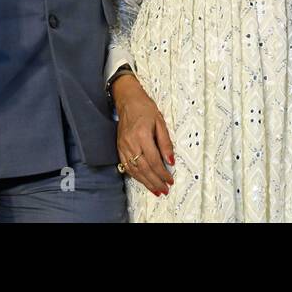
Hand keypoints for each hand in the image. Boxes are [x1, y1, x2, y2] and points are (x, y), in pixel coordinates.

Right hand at [111, 74, 174, 195]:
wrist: (127, 100)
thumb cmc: (145, 109)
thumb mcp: (160, 122)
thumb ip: (166, 142)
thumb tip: (171, 161)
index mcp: (142, 135)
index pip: (154, 160)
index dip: (162, 173)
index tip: (170, 180)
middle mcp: (131, 143)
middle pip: (144, 168)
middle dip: (155, 182)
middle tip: (164, 190)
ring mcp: (123, 147)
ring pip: (135, 170)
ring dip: (146, 183)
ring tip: (156, 190)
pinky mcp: (119, 148)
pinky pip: (127, 166)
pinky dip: (136, 176)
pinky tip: (143, 181)